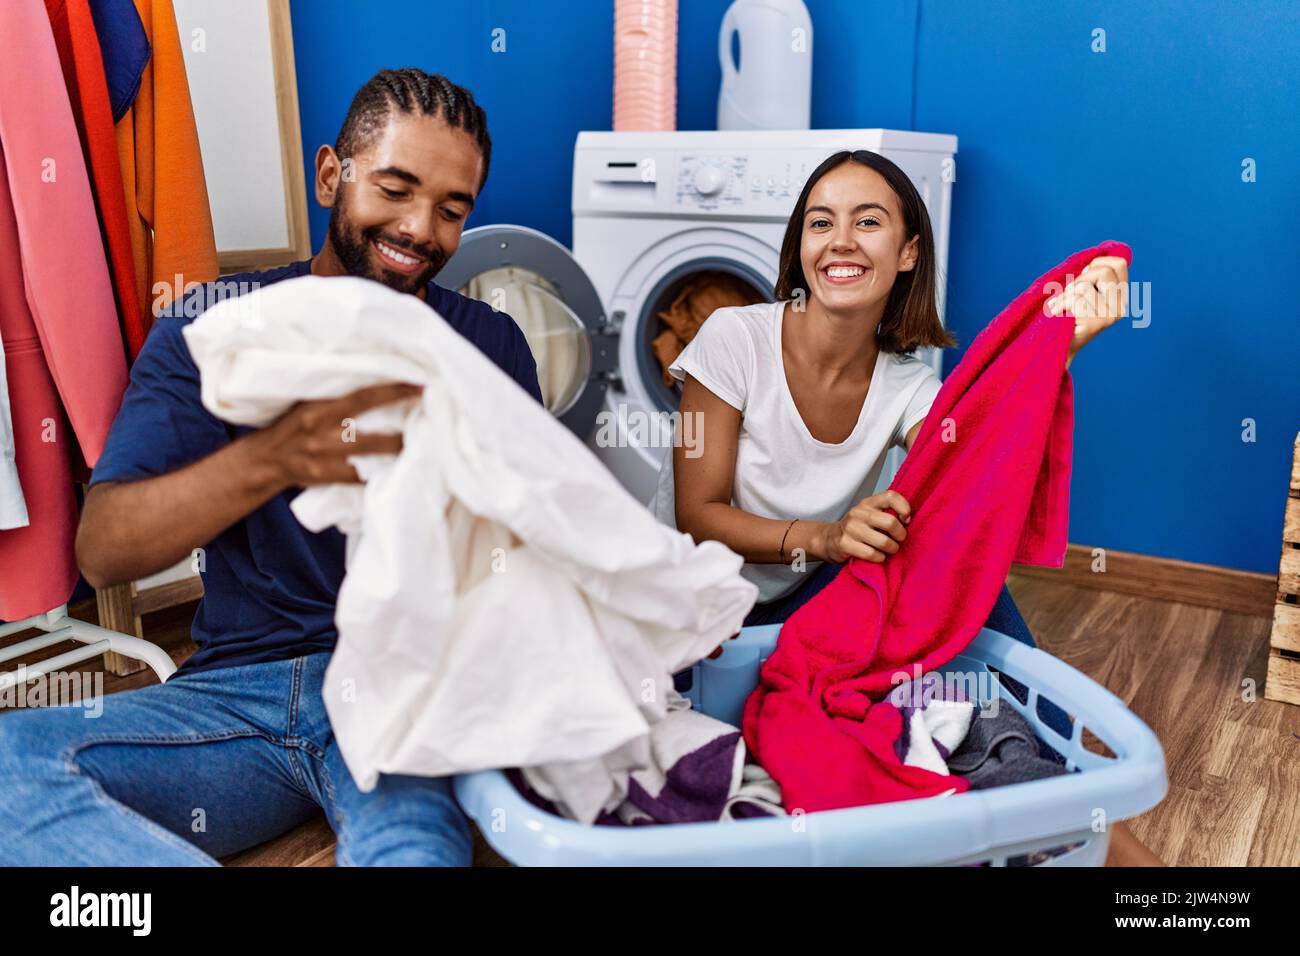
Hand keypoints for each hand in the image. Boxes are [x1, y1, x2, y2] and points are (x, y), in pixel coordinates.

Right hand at [255, 382, 421, 490]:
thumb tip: (374, 378)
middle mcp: (319, 429)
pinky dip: (373, 474)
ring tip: (417, 449)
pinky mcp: (320, 475)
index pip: (362, 396)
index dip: (392, 391)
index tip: (420, 386)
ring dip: (392, 452)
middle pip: (367, 430)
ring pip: (364, 454)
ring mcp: (320, 454)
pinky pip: (355, 477)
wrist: (264, 459)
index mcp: (318, 406)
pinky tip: (393, 473)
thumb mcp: (309, 404)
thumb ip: (336, 396)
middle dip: (399, 431)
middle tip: (429, 424)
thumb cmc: (293, 426)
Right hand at [818, 490, 911, 563]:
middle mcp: (858, 512)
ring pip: (884, 542)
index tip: (905, 520)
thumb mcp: (869, 514)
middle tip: (898, 540)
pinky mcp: (846, 544)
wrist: (829, 539)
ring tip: (889, 550)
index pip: (891, 496)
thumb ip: (887, 513)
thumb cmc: (857, 528)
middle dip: (900, 535)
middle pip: (890, 522)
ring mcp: (851, 528)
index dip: (904, 508)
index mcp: (867, 503)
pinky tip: (878, 556)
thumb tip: (907, 520)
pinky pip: (873, 554)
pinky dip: (880, 558)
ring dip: (892, 549)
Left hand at [1045, 255, 1128, 366]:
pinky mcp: (1098, 323)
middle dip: (1079, 279)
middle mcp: (1121, 306)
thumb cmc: (1065, 315)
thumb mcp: (1081, 293)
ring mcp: (1111, 315)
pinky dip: (1060, 304)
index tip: (1083, 275)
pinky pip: (1076, 300)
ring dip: (1065, 294)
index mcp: (1120, 296)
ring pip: (1086, 286)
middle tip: (1067, 293)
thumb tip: (1090, 261)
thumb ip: (1090, 278)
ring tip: (1059, 306)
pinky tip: (1056, 314)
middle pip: (1104, 271)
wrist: (1058, 348)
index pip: (1120, 264)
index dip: (1097, 263)